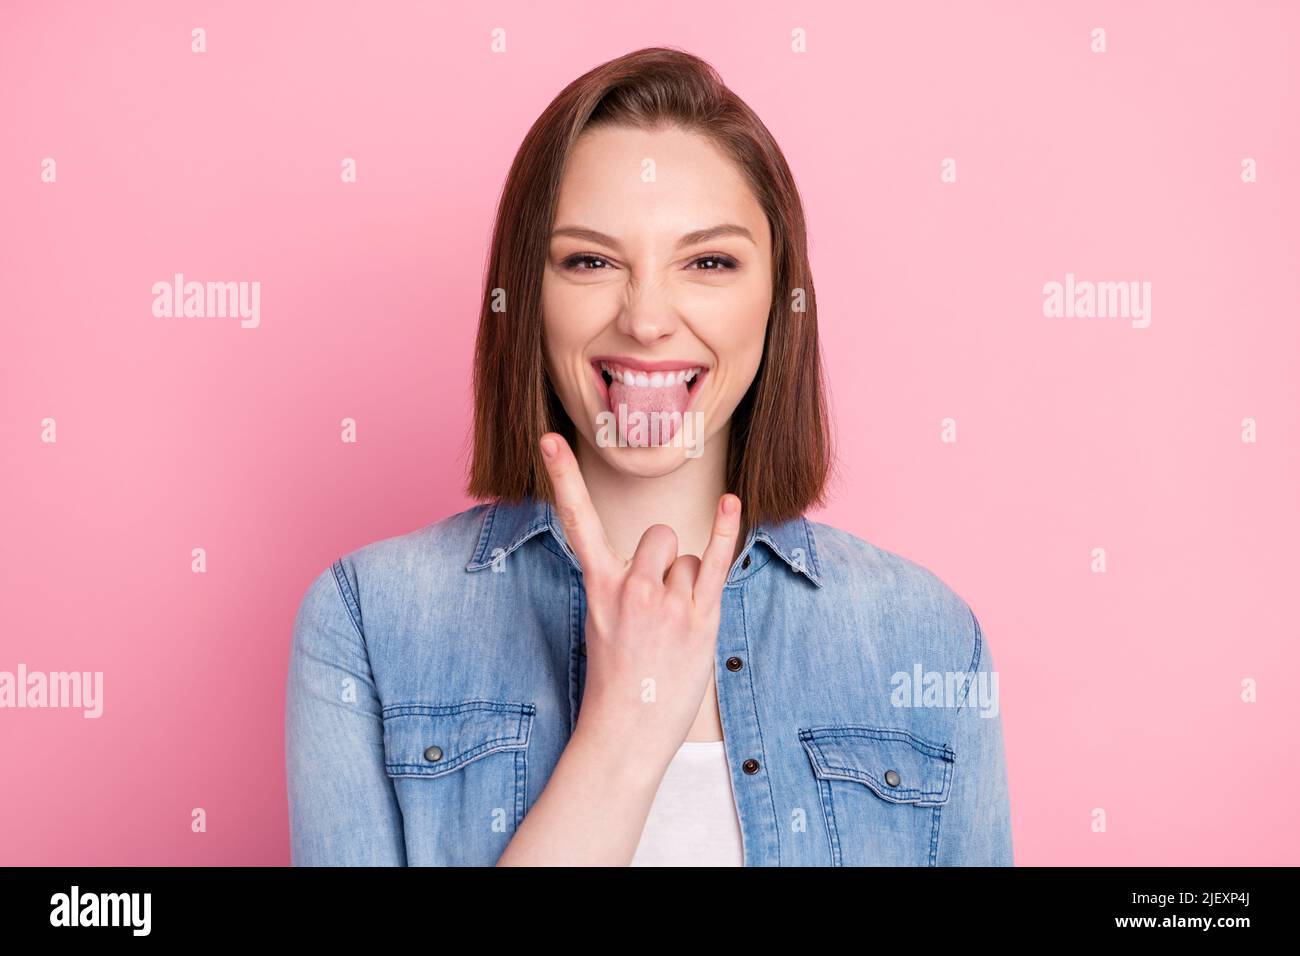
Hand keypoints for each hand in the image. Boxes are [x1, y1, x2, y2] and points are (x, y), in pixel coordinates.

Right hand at [538, 432, 741, 768]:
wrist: (627, 731)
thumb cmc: (617, 680)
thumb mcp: (604, 624)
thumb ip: (625, 586)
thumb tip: (663, 560)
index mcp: (597, 586)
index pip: (576, 520)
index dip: (561, 477)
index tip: (549, 438)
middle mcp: (629, 586)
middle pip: (658, 537)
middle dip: (664, 562)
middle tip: (657, 611)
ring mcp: (665, 602)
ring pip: (687, 561)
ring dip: (688, 588)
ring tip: (674, 633)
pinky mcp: (698, 618)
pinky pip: (715, 562)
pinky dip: (725, 531)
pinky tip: (731, 503)